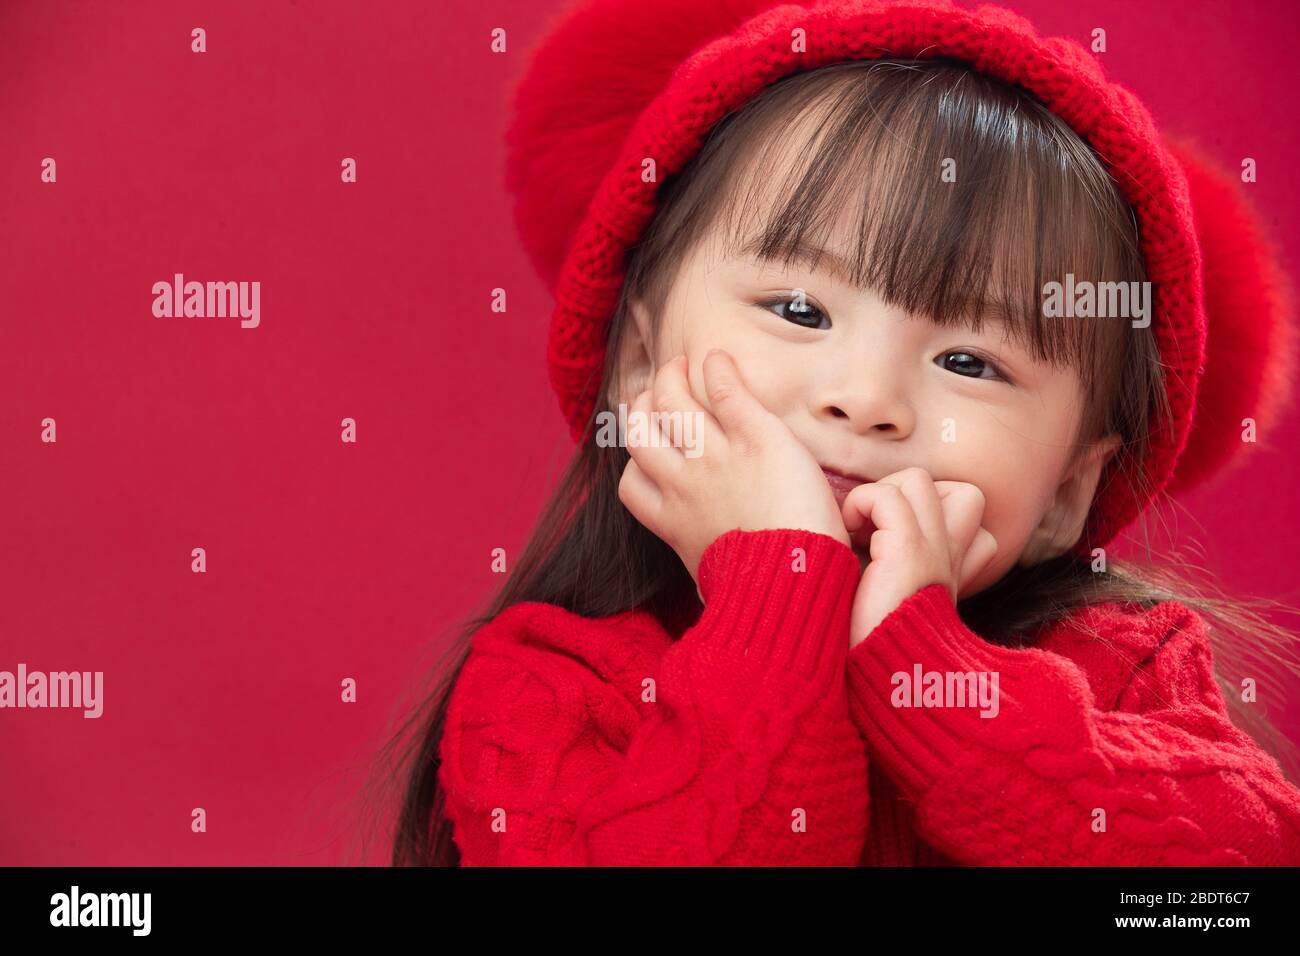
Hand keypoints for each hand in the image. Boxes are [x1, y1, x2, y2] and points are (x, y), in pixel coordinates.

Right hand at [618, 349, 848, 590]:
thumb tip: (705, 589)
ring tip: (682, 365)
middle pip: (639, 430)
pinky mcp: (758, 439)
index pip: (632, 481)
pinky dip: (716, 370)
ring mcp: (717, 459)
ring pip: (672, 401)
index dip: (637, 458)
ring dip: (672, 377)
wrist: (793, 587)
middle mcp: (685, 485)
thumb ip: (704, 570)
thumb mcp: (714, 586)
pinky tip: (717, 359)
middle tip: (658, 392)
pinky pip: (725, 392)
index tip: (650, 446)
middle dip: (641, 405)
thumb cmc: (761, 596)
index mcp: (672, 523)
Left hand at [841, 467, 996, 648]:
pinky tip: (845, 530)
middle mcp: (949, 564)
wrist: (867, 684)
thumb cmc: (862, 650)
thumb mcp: (882, 605)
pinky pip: (890, 496)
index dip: (930, 519)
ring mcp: (935, 556)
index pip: (973, 525)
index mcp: (946, 577)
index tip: (883, 544)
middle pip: (962, 494)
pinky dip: (862, 502)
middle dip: (908, 496)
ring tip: (855, 528)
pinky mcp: (911, 555)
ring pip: (920, 481)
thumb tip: (854, 543)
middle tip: (871, 528)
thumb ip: (883, 572)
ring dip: (878, 494)